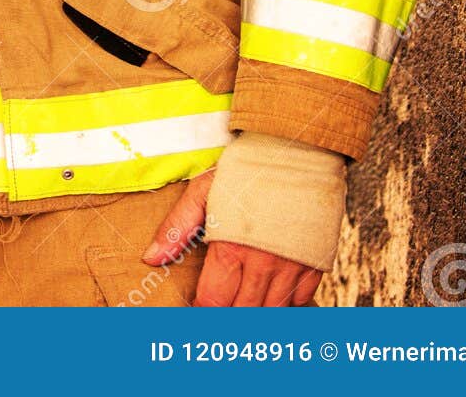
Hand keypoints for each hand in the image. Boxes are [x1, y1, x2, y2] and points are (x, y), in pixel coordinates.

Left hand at [142, 168, 322, 305]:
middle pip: (241, 314)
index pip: (212, 302)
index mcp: (231, 246)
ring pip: (271, 314)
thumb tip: (152, 259)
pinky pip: (298, 302)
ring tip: (241, 302)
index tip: (195, 307)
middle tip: (218, 306)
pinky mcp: (313, 264)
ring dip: (254, 313)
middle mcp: (263, 263)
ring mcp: (291, 266)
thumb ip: (177, 226)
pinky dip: (283, 304)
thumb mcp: (204, 190)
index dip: (201, 311)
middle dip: (226, 316)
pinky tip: (270, 290)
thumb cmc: (246, 169)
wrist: (296, 150)